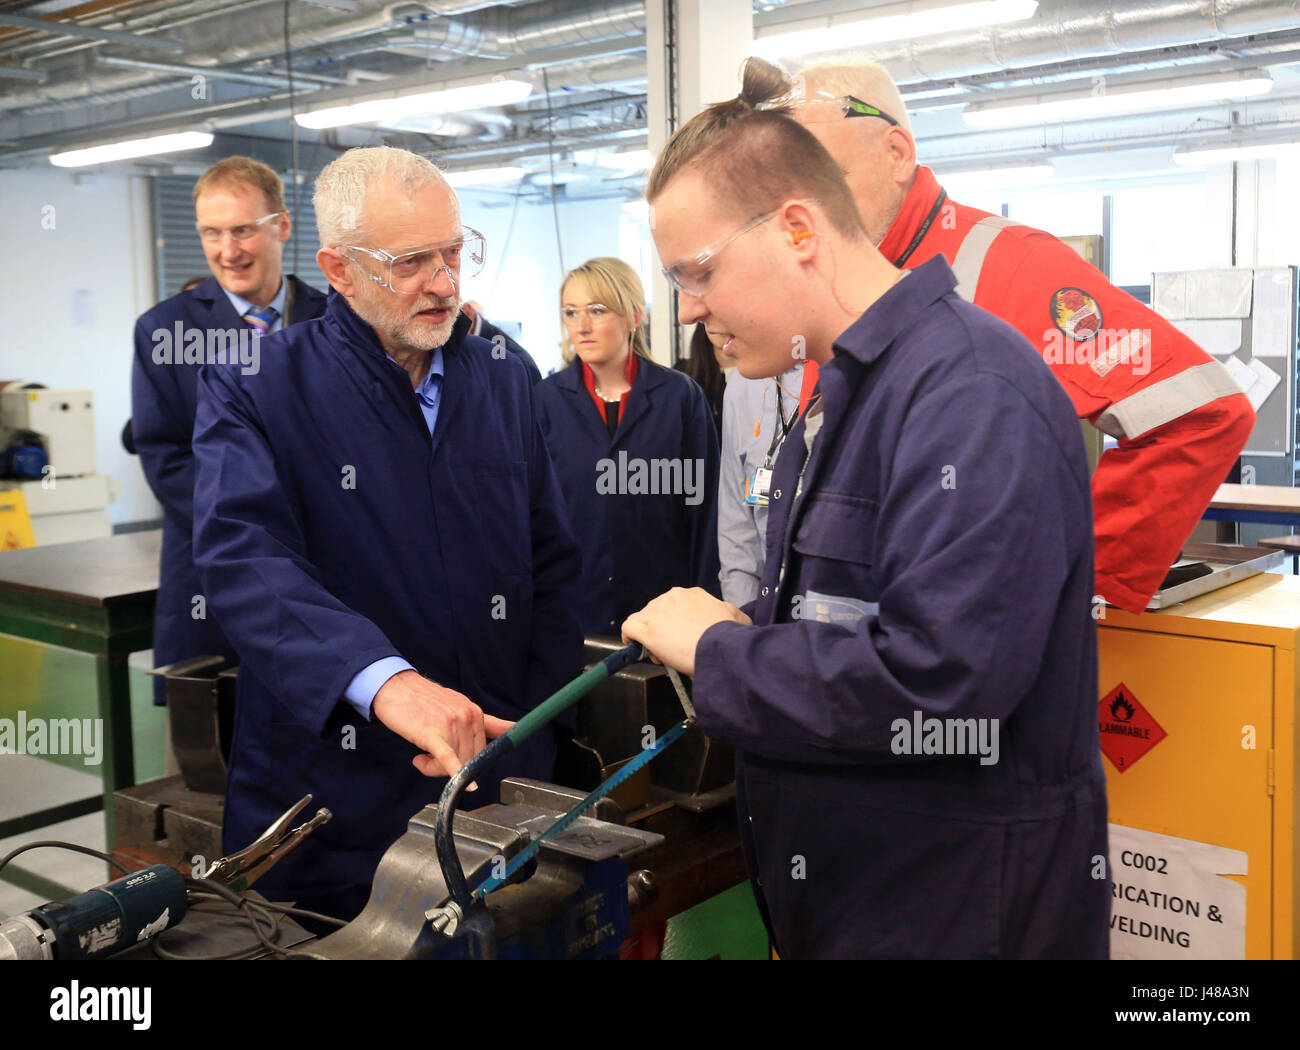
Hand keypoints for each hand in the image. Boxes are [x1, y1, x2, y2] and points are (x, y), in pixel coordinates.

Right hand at [371, 671, 513, 782]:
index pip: (481, 753)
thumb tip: (515, 727)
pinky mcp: (431, 733)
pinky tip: (463, 784)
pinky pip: (447, 758)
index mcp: (476, 713)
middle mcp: (467, 718)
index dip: (468, 764)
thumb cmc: (425, 700)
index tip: (461, 770)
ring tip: (422, 756)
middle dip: (449, 769)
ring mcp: (451, 725)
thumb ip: (488, 722)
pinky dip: (454, 772)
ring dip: (434, 768)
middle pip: (468, 762)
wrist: (395, 687)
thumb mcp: (460, 706)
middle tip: (430, 759)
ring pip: (453, 765)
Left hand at [621, 587, 751, 675]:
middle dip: (660, 630)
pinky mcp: (648, 630)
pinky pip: (629, 628)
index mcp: (691, 594)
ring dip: (646, 635)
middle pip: (656, 612)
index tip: (679, 637)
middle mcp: (672, 598)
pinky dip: (629, 637)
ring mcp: (658, 613)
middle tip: (671, 649)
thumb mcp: (737, 616)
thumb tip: (735, 617)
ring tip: (658, 653)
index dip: (673, 622)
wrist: (721, 648)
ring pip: (642, 619)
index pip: (672, 605)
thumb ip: (730, 612)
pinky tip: (635, 647)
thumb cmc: (729, 637)